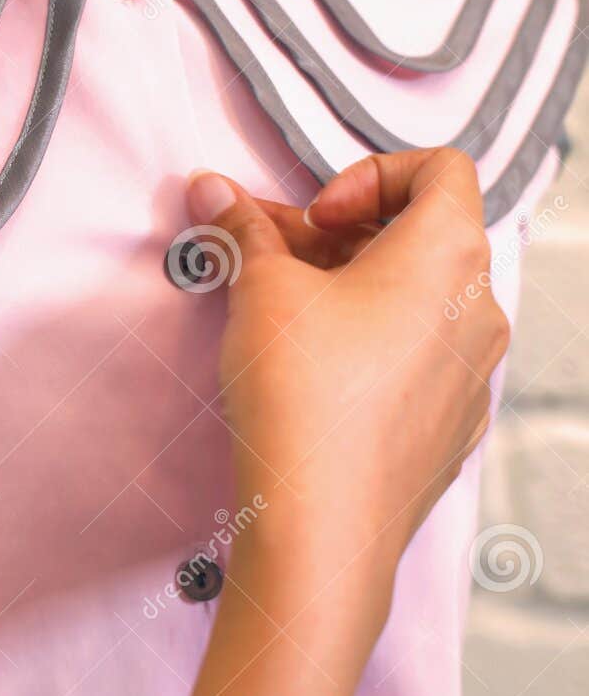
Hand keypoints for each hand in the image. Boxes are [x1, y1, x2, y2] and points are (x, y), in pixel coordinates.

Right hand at [186, 149, 509, 602]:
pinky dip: (374, 351)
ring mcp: (472, 377)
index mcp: (450, 255)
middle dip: (343, 238)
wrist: (322, 526)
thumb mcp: (260, 290)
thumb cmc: (304, 399)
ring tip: (289, 319)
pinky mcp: (450, 431)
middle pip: (423, 239)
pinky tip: (316, 379)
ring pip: (420, 305)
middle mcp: (480, 312)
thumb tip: (214, 193)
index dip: (369, 175)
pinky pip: (420, 365)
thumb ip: (242, 230)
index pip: (441, 169)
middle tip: (276, 261)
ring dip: (357, 294)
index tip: (315, 216)